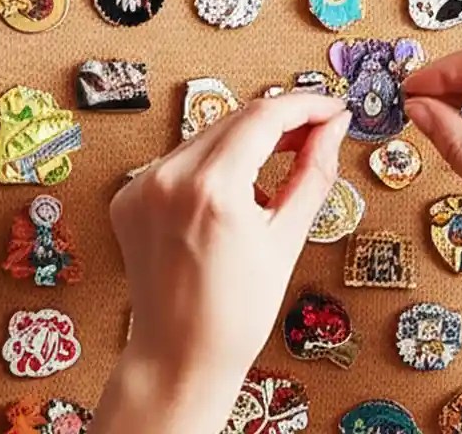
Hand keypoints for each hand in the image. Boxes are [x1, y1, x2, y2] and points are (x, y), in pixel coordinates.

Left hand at [94, 94, 349, 433]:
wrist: (179, 356)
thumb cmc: (236, 313)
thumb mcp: (287, 239)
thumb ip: (313, 172)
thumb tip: (334, 128)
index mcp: (211, 190)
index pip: (265, 116)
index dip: (306, 105)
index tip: (332, 108)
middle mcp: (168, 179)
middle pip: (235, 119)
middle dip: (280, 119)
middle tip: (318, 131)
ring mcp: (141, 186)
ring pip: (208, 136)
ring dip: (248, 140)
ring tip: (282, 163)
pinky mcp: (128, 196)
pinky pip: (181, 160)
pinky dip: (215, 163)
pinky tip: (238, 191)